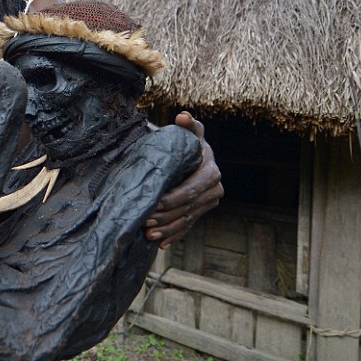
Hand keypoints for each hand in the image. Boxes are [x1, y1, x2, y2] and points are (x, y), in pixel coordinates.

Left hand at [145, 112, 222, 248]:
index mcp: (211, 171)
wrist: (193, 157)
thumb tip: (182, 116)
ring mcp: (210, 203)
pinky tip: (160, 244)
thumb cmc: (185, 143)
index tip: (154, 203)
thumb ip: (188, 125)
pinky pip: (188, 226)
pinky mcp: (202, 212)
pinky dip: (174, 236)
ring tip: (149, 234)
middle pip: (188, 207)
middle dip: (166, 216)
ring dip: (168, 229)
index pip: (191, 189)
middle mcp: (215, 188)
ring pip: (187, 219)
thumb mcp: (187, 133)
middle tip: (145, 221)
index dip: (172, 198)